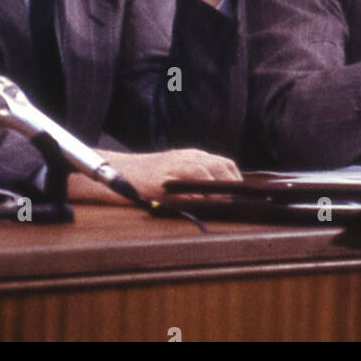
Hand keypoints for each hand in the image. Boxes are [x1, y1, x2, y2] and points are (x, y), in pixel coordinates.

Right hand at [66, 148, 241, 203]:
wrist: (116, 172)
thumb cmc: (147, 179)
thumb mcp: (176, 174)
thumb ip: (196, 183)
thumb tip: (221, 200)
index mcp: (193, 156)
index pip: (224, 164)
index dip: (236, 180)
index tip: (244, 195)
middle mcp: (187, 156)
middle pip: (220, 166)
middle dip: (232, 185)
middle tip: (238, 202)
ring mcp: (173, 164)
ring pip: (205, 171)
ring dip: (218, 189)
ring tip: (225, 204)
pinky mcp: (159, 177)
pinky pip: (182, 183)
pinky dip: (196, 193)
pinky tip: (203, 204)